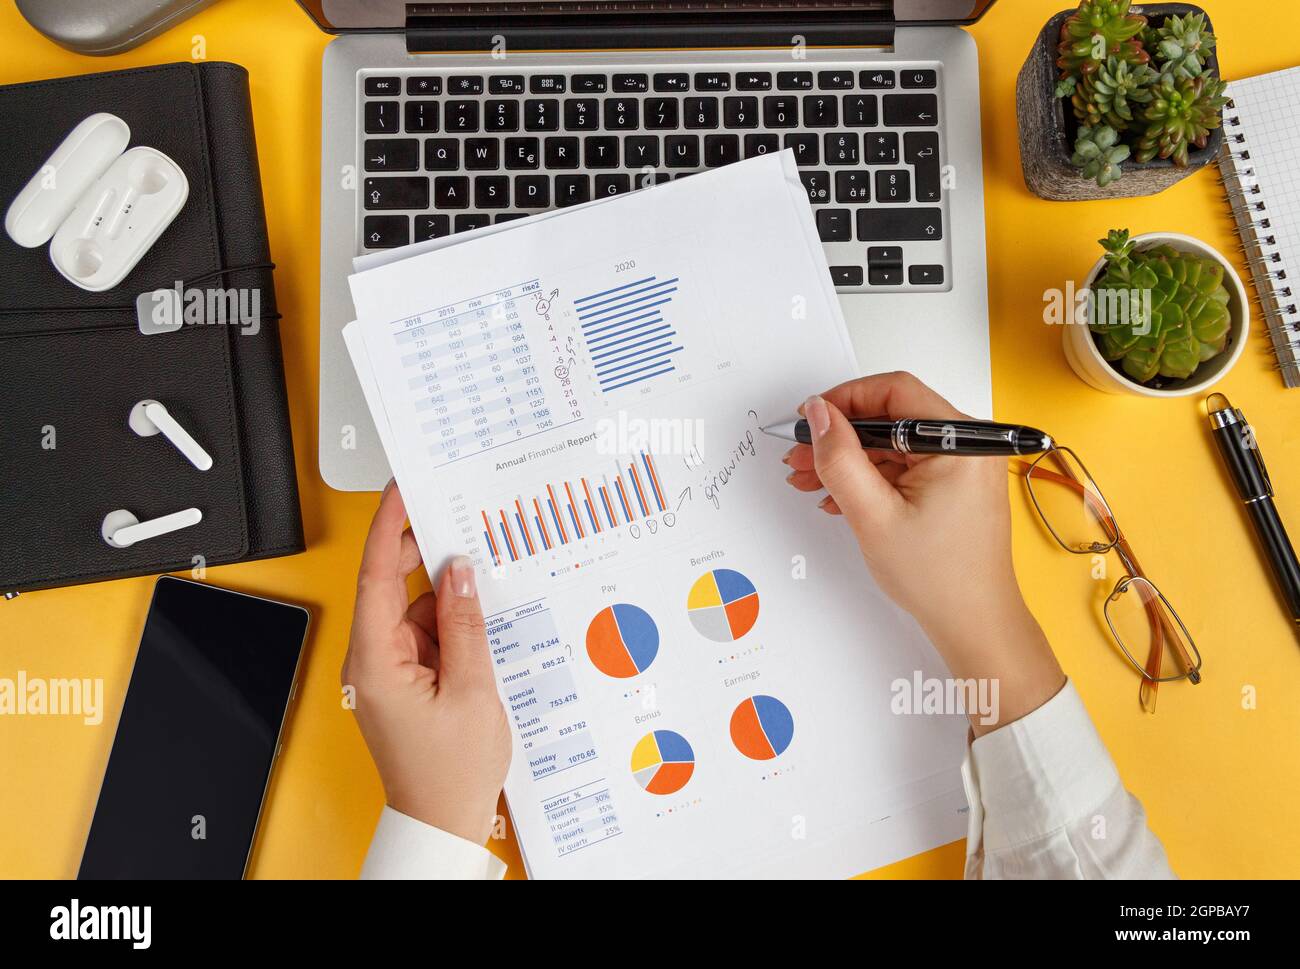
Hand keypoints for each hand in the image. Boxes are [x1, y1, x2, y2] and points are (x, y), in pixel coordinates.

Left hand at [342, 481, 510, 842]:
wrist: (444, 822)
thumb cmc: (451, 773)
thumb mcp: (472, 689)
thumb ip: (465, 624)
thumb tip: (461, 572)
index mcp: (376, 660)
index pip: (376, 575)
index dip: (387, 527)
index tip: (399, 492)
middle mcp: (373, 661)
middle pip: (392, 588)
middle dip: (425, 557)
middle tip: (459, 522)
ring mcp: (388, 672)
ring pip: (415, 611)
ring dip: (448, 599)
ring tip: (486, 586)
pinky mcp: (405, 682)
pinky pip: (426, 636)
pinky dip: (451, 625)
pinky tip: (482, 624)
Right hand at [784, 372, 1063, 732]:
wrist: (973, 622)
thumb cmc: (939, 578)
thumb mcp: (873, 514)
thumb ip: (840, 457)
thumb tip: (818, 413)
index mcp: (961, 442)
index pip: (894, 391)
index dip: (845, 399)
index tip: (810, 418)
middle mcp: (969, 444)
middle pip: (891, 416)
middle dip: (840, 435)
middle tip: (801, 454)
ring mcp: (962, 464)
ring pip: (893, 442)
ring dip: (849, 458)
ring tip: (810, 478)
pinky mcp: (953, 483)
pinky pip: (904, 464)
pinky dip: (869, 475)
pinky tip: (838, 495)